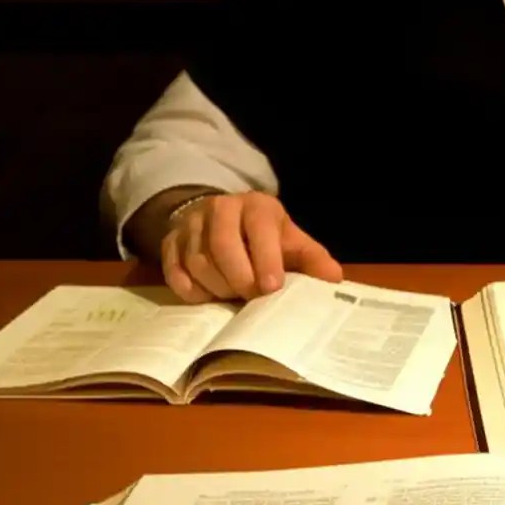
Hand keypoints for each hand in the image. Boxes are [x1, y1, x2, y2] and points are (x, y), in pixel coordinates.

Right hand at [161, 191, 342, 302]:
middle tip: (252, 299)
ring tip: (234, 297)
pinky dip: (192, 291)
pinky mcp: (170, 242)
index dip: (265, 259)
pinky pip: (175, 273)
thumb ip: (312, 260)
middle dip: (239, 278)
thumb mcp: (292, 243)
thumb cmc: (265, 238)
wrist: (224, 221)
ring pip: (198, 262)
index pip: (259, 228)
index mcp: (257, 205)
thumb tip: (333, 279)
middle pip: (222, 246)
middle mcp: (221, 208)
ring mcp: (191, 224)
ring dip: (218, 288)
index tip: (271, 288)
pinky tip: (208, 297)